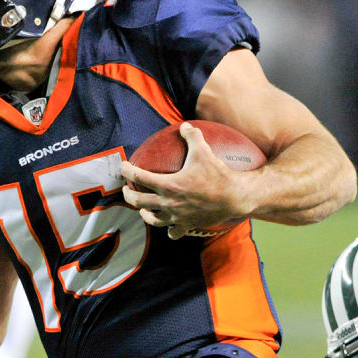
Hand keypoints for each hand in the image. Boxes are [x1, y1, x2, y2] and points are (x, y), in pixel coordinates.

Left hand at [120, 122, 245, 238]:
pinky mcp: (187, 225)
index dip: (127, 170)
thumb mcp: (203, 151)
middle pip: (139, 201)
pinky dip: (169, 230)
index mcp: (168, 185)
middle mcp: (168, 203)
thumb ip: (192, 136)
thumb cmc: (217, 174)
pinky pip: (173, 232)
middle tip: (127, 189)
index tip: (123, 166)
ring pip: (152, 219)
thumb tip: (184, 125)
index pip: (139, 176)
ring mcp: (176, 216)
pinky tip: (169, 227)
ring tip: (143, 209)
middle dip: (128, 195)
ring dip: (144, 213)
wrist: (234, 197)